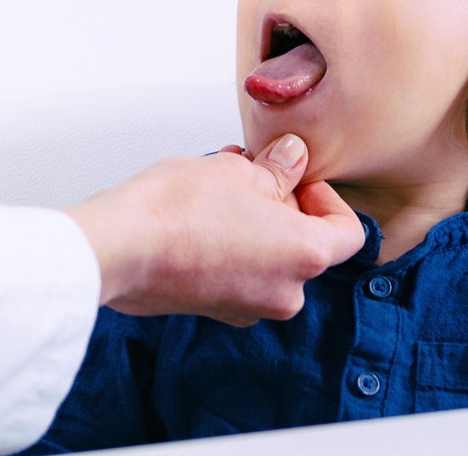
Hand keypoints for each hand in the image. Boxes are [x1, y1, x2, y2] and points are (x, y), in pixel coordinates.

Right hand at [63, 134, 364, 325]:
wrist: (118, 247)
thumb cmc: (178, 211)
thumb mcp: (239, 171)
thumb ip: (278, 168)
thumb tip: (292, 157)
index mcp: (305, 256)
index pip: (349, 231)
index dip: (326, 196)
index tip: (296, 176)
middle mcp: (284, 292)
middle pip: (304, 243)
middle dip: (281, 203)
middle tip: (250, 171)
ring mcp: (247, 307)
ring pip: (268, 257)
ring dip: (252, 220)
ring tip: (218, 183)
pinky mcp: (213, 309)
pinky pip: (238, 273)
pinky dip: (229, 244)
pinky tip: (199, 211)